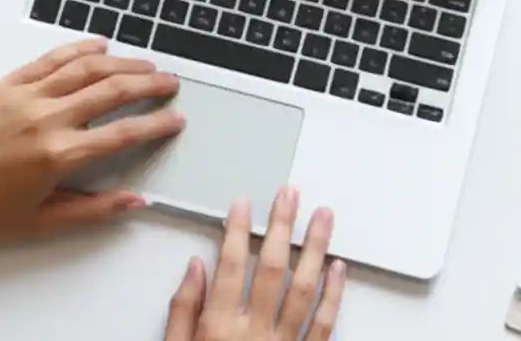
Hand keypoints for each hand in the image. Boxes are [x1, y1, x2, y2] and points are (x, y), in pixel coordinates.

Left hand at [0, 38, 182, 248]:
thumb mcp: (43, 222)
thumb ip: (94, 210)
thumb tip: (137, 202)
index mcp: (58, 156)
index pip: (122, 133)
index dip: (155, 125)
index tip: (175, 119)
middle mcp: (45, 119)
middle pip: (110, 91)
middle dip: (147, 85)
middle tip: (170, 83)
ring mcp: (24, 97)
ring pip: (84, 68)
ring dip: (120, 63)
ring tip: (145, 65)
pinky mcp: (4, 86)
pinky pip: (49, 60)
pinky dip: (77, 49)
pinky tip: (98, 45)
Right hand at [164, 189, 345, 340]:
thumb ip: (182, 312)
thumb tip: (195, 267)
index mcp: (218, 330)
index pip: (229, 266)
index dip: (236, 230)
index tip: (243, 203)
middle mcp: (254, 335)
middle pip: (271, 268)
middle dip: (282, 226)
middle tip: (290, 193)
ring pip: (304, 289)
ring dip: (315, 249)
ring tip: (323, 216)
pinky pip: (324, 325)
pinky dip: (333, 294)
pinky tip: (338, 268)